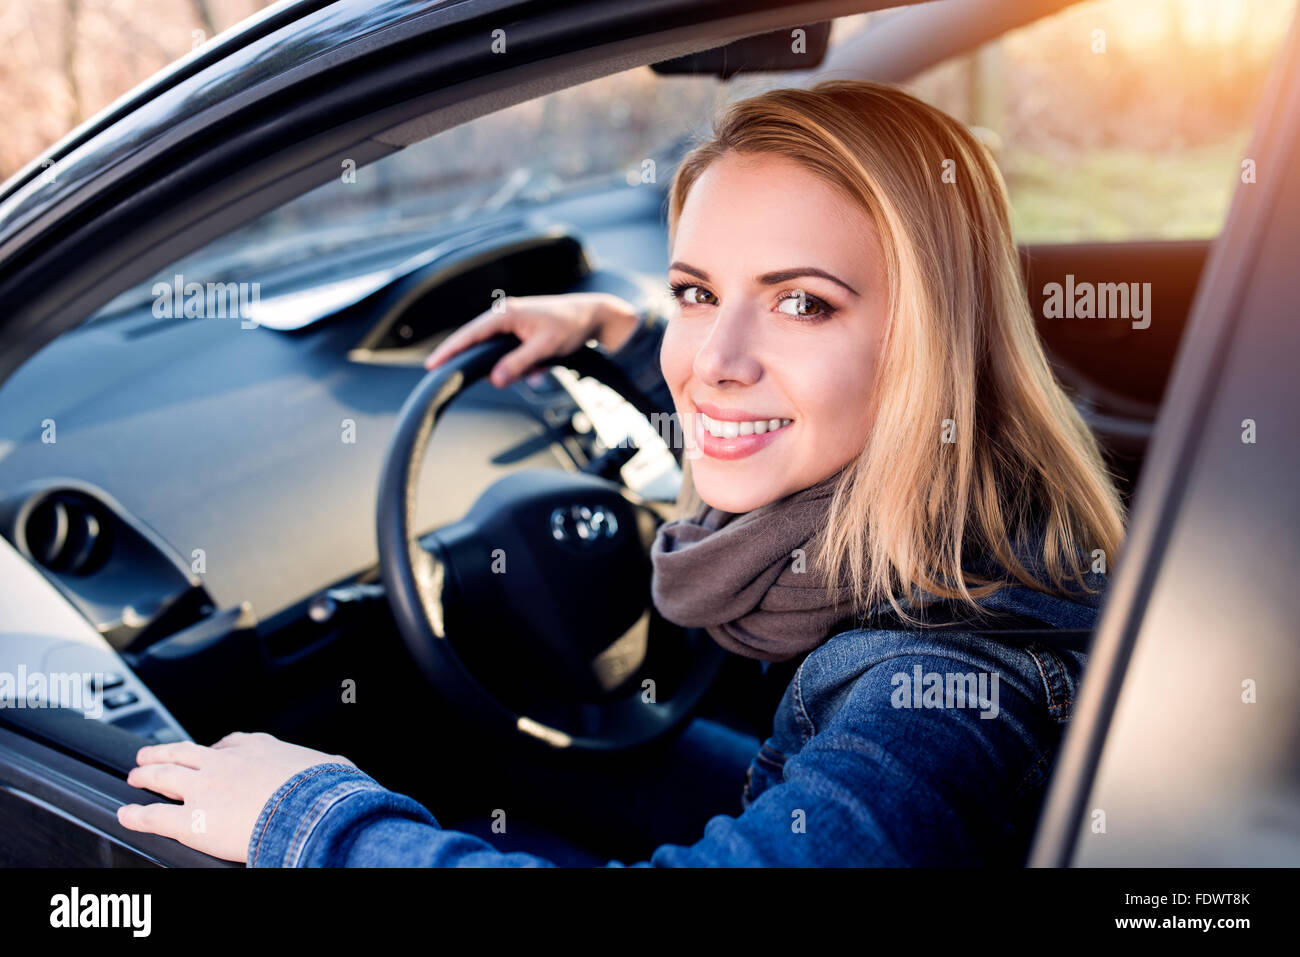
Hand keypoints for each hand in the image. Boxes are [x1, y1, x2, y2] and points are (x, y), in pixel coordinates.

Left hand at [116, 731, 355, 862]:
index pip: (232, 743)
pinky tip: (125, 814)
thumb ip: (329, 767)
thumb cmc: (325, 790)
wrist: (308, 808)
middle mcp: (226, 763)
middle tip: (152, 753)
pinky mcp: (192, 820)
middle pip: (186, 753)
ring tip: (135, 774)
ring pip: (165, 775)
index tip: (214, 749)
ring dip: (147, 773)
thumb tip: (345, 770)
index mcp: (259, 750)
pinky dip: (136, 815)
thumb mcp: (332, 768)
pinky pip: (154, 816)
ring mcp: (205, 789)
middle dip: (167, 752)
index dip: (218, 747)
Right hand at [423, 292, 638, 387]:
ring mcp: (512, 322)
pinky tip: (541, 364)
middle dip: (479, 362)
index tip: (432, 364)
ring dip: (512, 365)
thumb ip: (519, 364)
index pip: (470, 334)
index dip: (450, 350)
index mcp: (506, 313)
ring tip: (538, 366)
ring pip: (496, 351)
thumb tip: (495, 379)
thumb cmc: (571, 326)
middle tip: (466, 375)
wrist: (593, 316)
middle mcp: (505, 314)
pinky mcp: (520, 331)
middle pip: (477, 342)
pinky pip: (510, 352)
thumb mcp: (545, 348)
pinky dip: (522, 363)